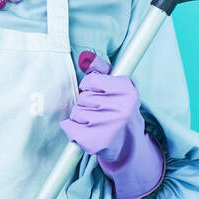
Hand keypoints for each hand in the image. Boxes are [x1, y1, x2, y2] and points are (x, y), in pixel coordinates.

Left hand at [59, 50, 165, 198]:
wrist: (128, 142)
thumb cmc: (119, 109)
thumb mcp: (118, 86)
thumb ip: (103, 69)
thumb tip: (85, 56)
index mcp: (127, 91)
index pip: (91, 80)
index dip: (90, 87)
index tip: (99, 94)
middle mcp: (120, 108)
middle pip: (83, 97)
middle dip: (86, 103)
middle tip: (100, 112)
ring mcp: (108, 126)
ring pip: (75, 112)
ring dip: (80, 117)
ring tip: (95, 122)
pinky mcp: (95, 141)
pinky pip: (69, 127)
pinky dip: (72, 129)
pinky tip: (86, 131)